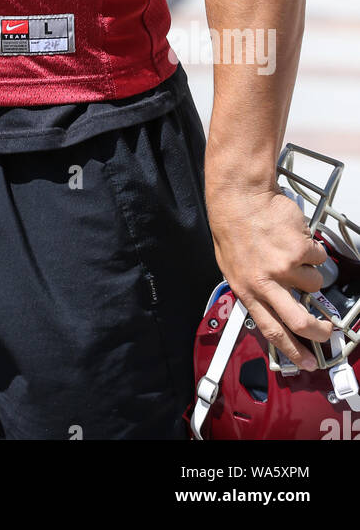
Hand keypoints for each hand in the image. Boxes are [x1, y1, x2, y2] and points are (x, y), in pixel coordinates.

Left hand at [206, 185, 333, 371]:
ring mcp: (285, 267)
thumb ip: (252, 289)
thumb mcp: (232, 266)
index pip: (271, 329)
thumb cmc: (232, 229)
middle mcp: (266, 283)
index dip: (292, 350)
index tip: (307, 362)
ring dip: (310, 273)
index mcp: (247, 290)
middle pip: (300, 321)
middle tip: (327, 330)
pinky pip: (318, 257)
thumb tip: (270, 308)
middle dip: (319, 331)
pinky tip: (295, 237)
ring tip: (293, 255)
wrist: (239, 197)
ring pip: (313, 284)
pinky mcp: (300, 249)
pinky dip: (313, 249)